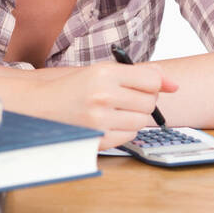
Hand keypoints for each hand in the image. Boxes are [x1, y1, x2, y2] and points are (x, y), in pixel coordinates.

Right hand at [42, 62, 179, 148]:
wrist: (39, 106)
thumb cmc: (74, 88)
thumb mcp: (103, 72)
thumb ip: (140, 75)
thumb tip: (174, 85)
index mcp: (104, 73)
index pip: (151, 80)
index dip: (152, 84)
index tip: (142, 86)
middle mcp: (102, 95)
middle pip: (150, 102)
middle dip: (143, 102)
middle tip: (124, 99)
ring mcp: (99, 120)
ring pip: (142, 121)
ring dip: (134, 117)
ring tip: (115, 111)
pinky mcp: (96, 140)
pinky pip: (129, 137)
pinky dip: (124, 131)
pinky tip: (109, 124)